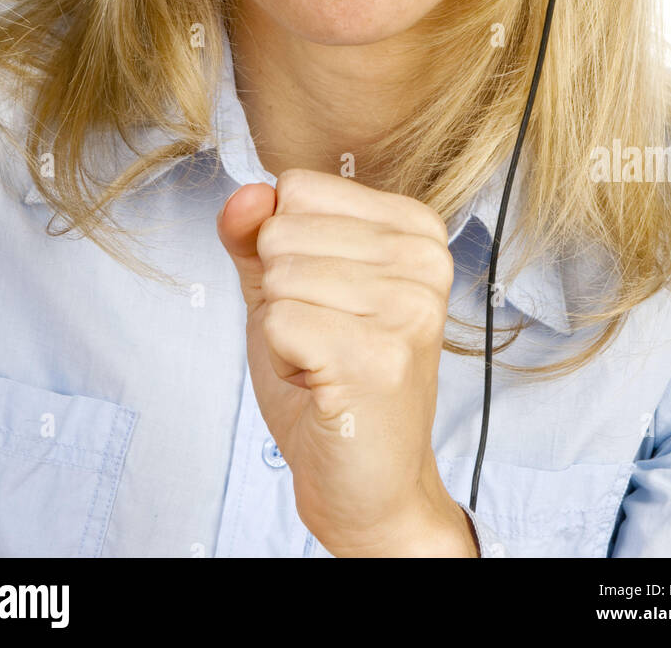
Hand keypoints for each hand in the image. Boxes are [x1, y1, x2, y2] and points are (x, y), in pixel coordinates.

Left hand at [217, 168, 475, 556]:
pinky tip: (320, 384)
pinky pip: (279, 321)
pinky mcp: (379, 355)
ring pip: (279, 276)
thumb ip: (256, 233)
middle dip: (280, 293)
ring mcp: (409, 306)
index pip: (298, 188)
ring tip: (323, 363)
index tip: (324, 302)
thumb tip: (245, 194)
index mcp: (415, 227)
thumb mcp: (285, 289)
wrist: (367, 483)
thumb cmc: (328, 379)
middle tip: (322, 340)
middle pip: (283, 230)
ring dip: (282, 331)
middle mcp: (425, 258)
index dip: (285, 250)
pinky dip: (282, 359)